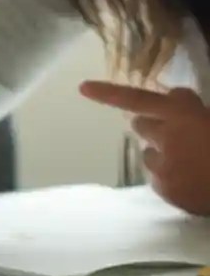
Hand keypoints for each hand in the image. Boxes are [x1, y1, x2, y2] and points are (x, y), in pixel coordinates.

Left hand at [81, 81, 209, 215]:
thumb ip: (191, 109)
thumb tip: (176, 99)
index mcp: (183, 114)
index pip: (138, 98)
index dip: (108, 93)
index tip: (82, 87)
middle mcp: (165, 136)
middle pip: (140, 124)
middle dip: (154, 125)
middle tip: (179, 134)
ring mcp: (162, 164)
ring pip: (148, 152)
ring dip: (163, 153)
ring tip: (192, 162)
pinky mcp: (164, 189)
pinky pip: (157, 177)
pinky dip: (170, 177)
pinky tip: (193, 180)